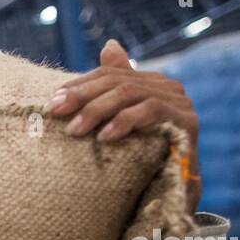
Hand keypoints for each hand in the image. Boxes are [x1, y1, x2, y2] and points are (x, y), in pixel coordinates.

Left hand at [45, 38, 201, 213]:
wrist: (172, 195)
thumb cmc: (141, 161)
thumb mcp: (119, 124)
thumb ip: (112, 90)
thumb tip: (109, 44)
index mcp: (150, 83)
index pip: (110, 74)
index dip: (80, 84)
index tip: (52, 101)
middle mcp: (167, 87)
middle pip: (118, 81)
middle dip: (82, 96)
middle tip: (55, 113)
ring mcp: (180, 103)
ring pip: (130, 93)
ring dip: (97, 110)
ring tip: (74, 131)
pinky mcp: (187, 122)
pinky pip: (152, 111)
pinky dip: (124, 121)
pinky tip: (104, 137)